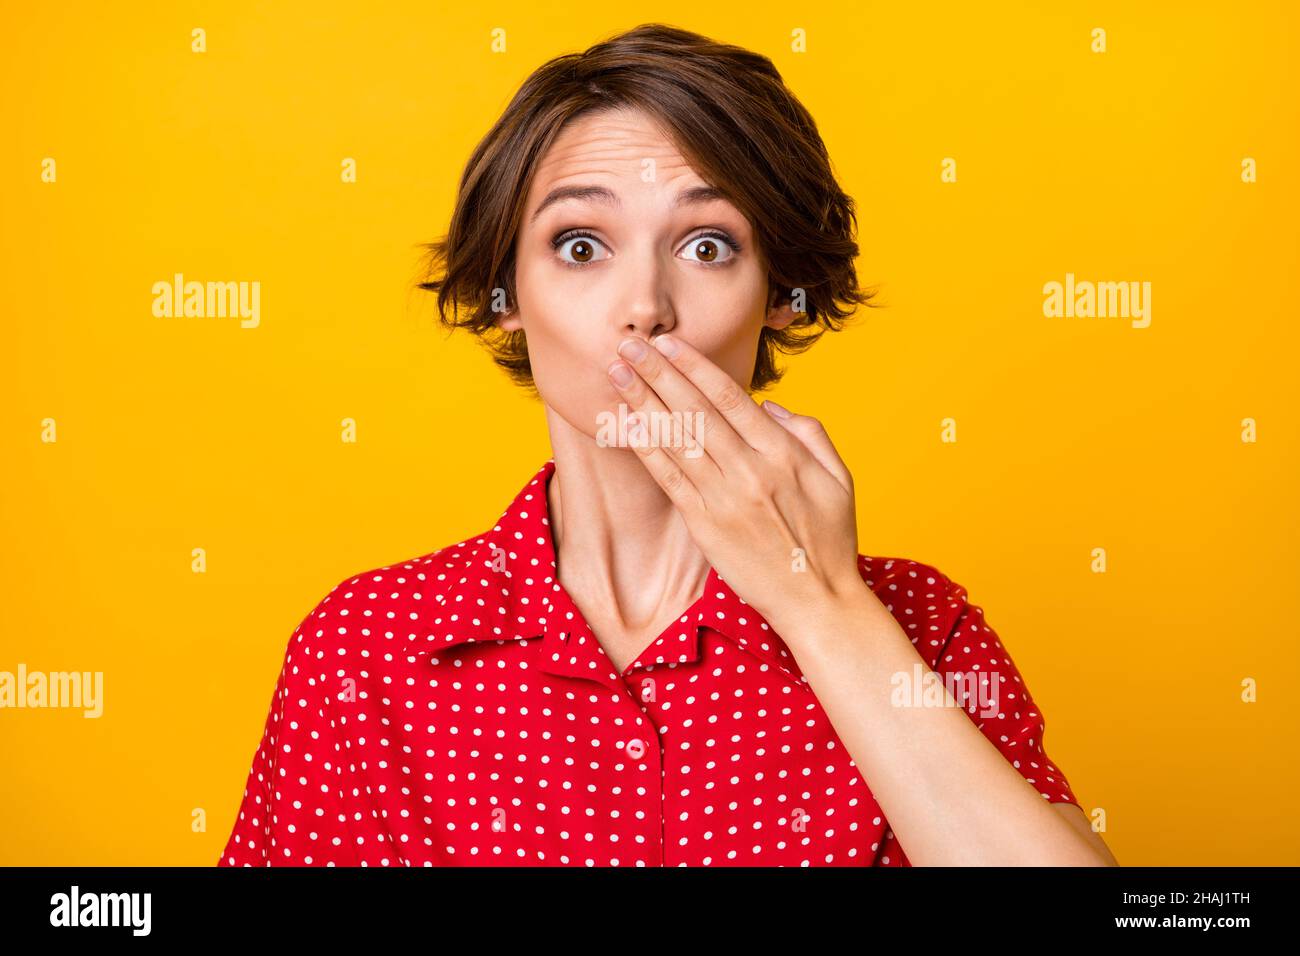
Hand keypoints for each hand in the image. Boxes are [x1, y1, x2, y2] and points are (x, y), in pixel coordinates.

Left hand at [606, 333, 864, 634]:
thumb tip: (767, 405)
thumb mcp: (839, 478)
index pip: (730, 398)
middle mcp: (750, 471)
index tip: (669, 342)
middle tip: (629, 343)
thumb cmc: (830, 540)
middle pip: (695, 411)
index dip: (695, 367)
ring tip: (616, 373)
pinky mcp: (704, 525)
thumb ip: (809, 433)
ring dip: (642, 402)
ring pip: (676, 439)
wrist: (818, 601)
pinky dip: (645, 449)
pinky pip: (668, 478)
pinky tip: (623, 425)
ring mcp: (724, 499)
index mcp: (783, 454)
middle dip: (659, 373)